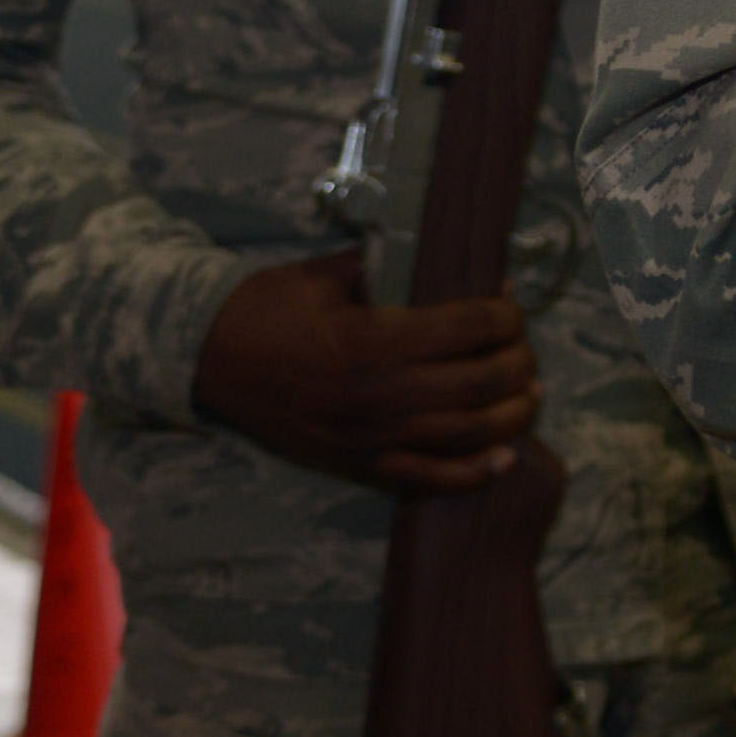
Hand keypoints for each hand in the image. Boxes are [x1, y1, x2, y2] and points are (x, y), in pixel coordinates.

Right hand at [191, 245, 538, 493]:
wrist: (204, 358)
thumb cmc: (265, 307)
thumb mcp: (328, 274)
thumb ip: (390, 266)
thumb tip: (450, 258)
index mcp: (374, 340)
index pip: (470, 329)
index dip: (505, 316)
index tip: (512, 307)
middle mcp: (379, 395)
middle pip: (482, 383)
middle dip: (520, 363)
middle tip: (525, 349)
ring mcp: (369, 436)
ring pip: (467, 433)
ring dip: (513, 415)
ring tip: (530, 394)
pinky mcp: (356, 464)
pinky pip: (428, 478)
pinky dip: (474, 473)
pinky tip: (506, 458)